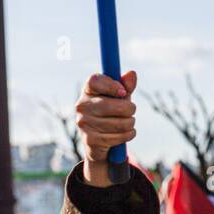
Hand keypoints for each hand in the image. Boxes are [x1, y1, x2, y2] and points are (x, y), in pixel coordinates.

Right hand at [76, 71, 137, 186]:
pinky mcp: (89, 139)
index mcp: (88, 90)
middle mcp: (82, 105)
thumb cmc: (112, 111)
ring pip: (120, 123)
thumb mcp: (120, 96)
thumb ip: (126, 85)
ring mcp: (83, 123)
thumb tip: (131, 74)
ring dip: (130, 123)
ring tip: (128, 122)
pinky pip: (118, 136)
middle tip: (131, 110)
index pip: (95, 81)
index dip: (112, 85)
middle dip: (130, 109)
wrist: (98, 140)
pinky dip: (129, 134)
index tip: (123, 92)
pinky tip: (127, 132)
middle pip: (115, 106)